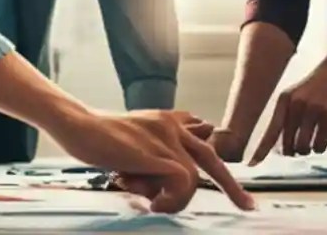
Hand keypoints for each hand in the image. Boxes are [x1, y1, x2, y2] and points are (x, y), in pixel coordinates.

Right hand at [57, 109, 254, 212]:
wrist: (78, 124)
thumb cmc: (99, 137)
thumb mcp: (134, 137)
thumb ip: (155, 148)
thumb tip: (170, 174)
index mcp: (167, 121)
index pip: (201, 136)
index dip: (213, 159)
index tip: (229, 179)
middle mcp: (172, 126)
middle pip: (211, 157)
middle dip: (231, 186)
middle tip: (247, 206)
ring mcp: (166, 138)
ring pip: (195, 176)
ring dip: (178, 199)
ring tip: (152, 203)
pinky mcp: (157, 152)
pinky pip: (183, 181)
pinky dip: (173, 199)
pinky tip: (152, 203)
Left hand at [248, 60, 326, 163]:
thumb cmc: (315, 87)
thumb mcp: (295, 96)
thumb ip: (286, 117)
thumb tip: (280, 148)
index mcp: (284, 101)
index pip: (270, 132)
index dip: (261, 150)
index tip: (252, 164)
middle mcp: (296, 105)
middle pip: (287, 145)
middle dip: (293, 151)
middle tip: (300, 146)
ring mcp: (313, 110)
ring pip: (303, 147)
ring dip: (307, 150)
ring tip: (312, 142)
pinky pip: (320, 144)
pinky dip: (320, 147)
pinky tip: (322, 139)